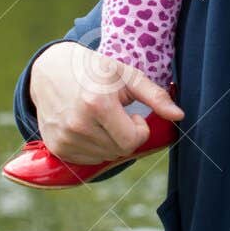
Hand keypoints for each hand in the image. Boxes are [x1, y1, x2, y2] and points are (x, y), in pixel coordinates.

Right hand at [30, 42, 183, 165]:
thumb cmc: (94, 69)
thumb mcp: (126, 75)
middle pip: (119, 151)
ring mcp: (64, 138)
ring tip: (99, 118)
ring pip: (104, 157)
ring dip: (109, 143)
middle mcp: (78, 124)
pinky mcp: (56, 147)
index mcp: (97, 104)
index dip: (138, 129)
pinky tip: (87, 127)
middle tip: (115, 114)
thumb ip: (155, 96)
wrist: (50, 70)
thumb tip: (180, 116)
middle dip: (125, 135)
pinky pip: (87, 161)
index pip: (132, 140)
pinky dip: (94, 148)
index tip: (131, 114)